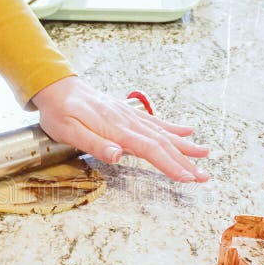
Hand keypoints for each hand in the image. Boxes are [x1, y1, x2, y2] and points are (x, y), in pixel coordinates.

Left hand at [31, 77, 209, 181]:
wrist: (57, 86)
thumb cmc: (60, 112)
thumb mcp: (69, 131)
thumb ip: (95, 143)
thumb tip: (118, 155)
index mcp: (116, 129)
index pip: (149, 149)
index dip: (170, 165)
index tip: (187, 178)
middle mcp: (128, 122)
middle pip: (163, 144)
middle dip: (185, 161)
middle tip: (205, 176)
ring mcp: (130, 116)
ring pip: (164, 133)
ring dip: (185, 146)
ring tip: (206, 155)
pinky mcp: (128, 113)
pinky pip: (155, 121)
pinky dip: (174, 127)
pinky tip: (188, 131)